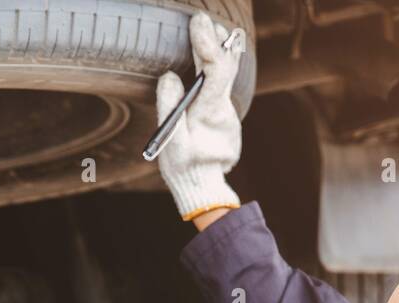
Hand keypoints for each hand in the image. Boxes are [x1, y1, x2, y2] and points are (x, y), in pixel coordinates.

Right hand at [154, 12, 243, 221]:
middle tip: (201, 20)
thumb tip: (170, 76)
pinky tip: (213, 48)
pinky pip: (224, 82)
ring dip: (219, 48)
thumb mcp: (171, 142)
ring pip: (228, 73)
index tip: (197, 22)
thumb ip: (170, 108)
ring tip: (208, 28)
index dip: (207, 43)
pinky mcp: (225, 113)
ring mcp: (228, 110)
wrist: (204, 187)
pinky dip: (218, 62)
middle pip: (225, 65)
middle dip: (215, 40)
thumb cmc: (184, 166)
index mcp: (210, 113)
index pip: (215, 70)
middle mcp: (224, 108)